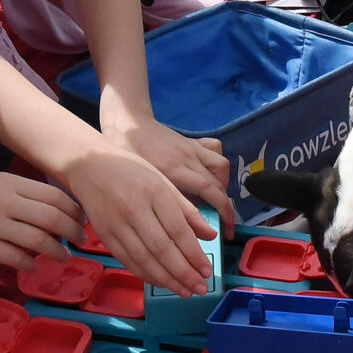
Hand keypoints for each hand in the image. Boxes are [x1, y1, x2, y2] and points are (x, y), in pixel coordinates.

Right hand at [0, 172, 81, 269]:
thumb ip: (17, 192)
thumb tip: (51, 208)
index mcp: (9, 182)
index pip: (54, 195)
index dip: (74, 209)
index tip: (82, 220)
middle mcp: (5, 201)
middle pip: (52, 217)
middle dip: (73, 231)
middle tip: (81, 240)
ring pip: (38, 239)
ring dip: (56, 251)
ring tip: (64, 257)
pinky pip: (16, 258)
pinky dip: (29, 264)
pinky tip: (33, 267)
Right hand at [62, 144, 216, 297]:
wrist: (88, 165)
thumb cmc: (131, 170)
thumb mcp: (163, 181)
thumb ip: (187, 209)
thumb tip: (210, 234)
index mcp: (155, 193)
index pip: (178, 230)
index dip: (194, 254)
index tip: (207, 271)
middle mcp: (135, 210)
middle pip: (162, 249)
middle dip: (183, 273)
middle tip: (200, 288)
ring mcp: (117, 224)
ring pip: (144, 259)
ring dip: (166, 280)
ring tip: (184, 291)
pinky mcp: (105, 235)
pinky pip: (127, 261)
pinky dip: (145, 275)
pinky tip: (161, 282)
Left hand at [109, 116, 234, 230]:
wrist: (126, 122)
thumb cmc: (125, 152)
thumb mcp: (140, 182)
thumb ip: (162, 198)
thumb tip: (182, 222)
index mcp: (172, 169)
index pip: (208, 190)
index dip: (223, 212)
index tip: (226, 231)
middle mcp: (187, 157)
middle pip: (218, 182)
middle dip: (226, 207)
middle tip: (222, 225)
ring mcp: (191, 147)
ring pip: (221, 165)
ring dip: (224, 185)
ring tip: (216, 200)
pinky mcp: (192, 141)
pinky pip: (214, 149)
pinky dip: (217, 164)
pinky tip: (210, 175)